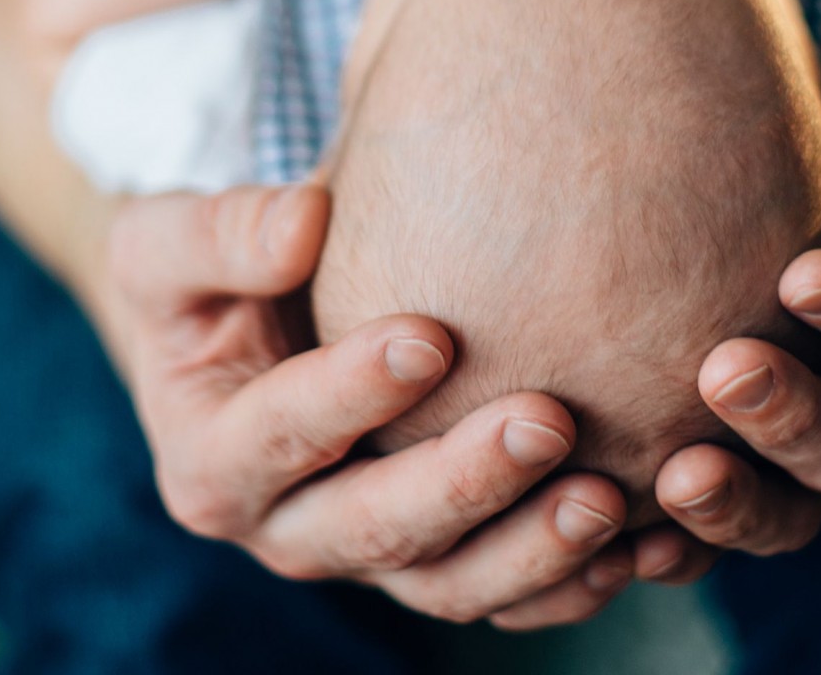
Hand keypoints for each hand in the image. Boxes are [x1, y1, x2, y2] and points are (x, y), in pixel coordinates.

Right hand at [108, 181, 710, 626]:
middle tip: (548, 419)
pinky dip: (576, 581)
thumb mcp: (168, 243)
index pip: (281, 432)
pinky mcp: (438, 562)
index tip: (431, 334)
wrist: (243, 334)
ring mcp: (370, 559)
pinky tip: (652, 540)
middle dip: (463, 482)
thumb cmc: (210, 277)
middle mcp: (289, 530)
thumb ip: (222, 232)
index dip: (351, 392)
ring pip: (450, 584)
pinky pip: (511, 598)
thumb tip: (306, 223)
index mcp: (213, 460)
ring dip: (534, 552)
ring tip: (614, 499)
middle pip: (375, 530)